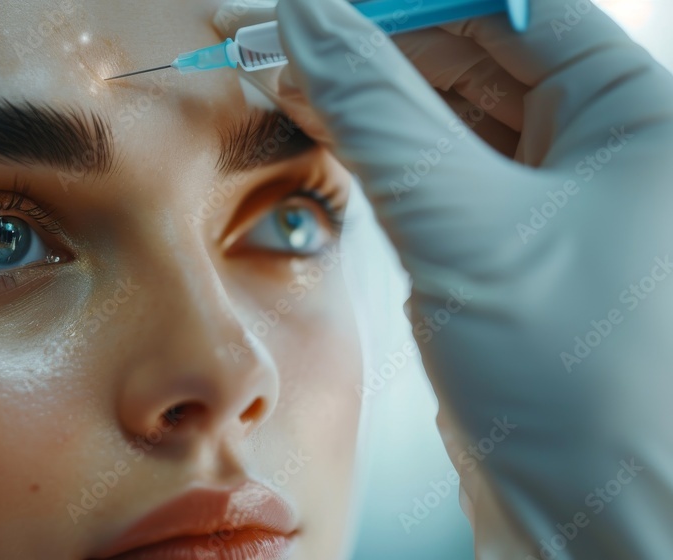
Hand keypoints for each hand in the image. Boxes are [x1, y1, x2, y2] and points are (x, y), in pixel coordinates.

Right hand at [220, 0, 672, 556]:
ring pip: (454, 114)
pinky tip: (330, 134)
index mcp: (640, 114)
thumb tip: (311, 17)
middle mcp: (610, 146)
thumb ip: (377, 110)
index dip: (409, 3)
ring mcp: (560, 199)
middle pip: (479, 54)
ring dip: (374, 99)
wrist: (591, 519)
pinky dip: (384, 152)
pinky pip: (443, 173)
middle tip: (287, 38)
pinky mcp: (514, 248)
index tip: (322, 4)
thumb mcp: (460, 224)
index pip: (514, 9)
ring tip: (293, 81)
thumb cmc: (578, 385)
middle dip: (379, 47)